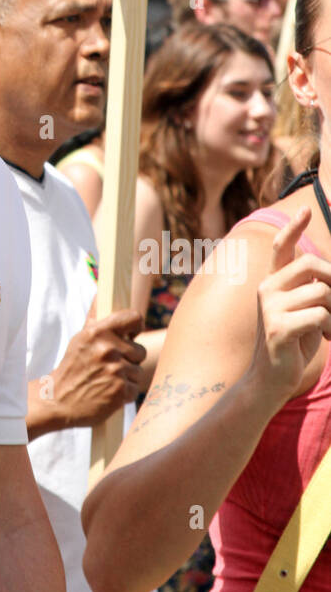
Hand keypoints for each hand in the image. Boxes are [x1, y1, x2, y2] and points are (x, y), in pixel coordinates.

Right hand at [30, 308, 145, 432]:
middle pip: (139, 350)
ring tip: (106, 380)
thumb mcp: (80, 339)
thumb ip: (96, 320)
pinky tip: (108, 393)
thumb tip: (101, 292)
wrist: (58, 400)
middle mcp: (107, 349)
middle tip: (109, 366)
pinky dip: (124, 393)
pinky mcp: (120, 391)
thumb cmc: (72, 367)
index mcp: (97, 332)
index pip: (134, 318)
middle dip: (129, 359)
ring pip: (138, 371)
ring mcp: (115, 370)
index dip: (136, 326)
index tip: (131, 334)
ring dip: (126, 377)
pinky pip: (135, 389)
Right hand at [247, 206, 330, 410]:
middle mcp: (267, 288)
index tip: (304, 210)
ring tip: (330, 329)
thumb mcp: (304, 311)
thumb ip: (312, 289)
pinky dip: (330, 328)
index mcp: (273, 282)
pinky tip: (324, 339)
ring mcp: (270, 306)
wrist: (269, 380)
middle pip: (312, 264)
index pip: (281, 247)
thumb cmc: (292, 343)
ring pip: (321, 292)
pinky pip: (320, 315)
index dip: (293, 228)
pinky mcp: (278, 327)